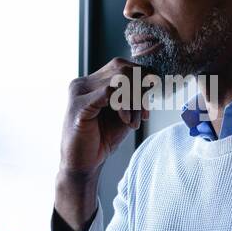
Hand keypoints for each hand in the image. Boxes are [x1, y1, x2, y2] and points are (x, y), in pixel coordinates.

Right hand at [54, 58, 152, 230]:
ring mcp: (79, 93)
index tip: (147, 107)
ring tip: (133, 121)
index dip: (142, 82)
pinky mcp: (79, 106)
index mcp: (92, 82)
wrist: (83, 165)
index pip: (124, 65)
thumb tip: (152, 80)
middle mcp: (83, 82)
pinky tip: (125, 121)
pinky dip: (124, 106)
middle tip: (143, 114)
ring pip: (120, 78)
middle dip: (140, 91)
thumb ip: (134, 96)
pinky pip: (109, 93)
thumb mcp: (124, 113)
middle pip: (123, 68)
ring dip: (134, 101)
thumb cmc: (102, 139)